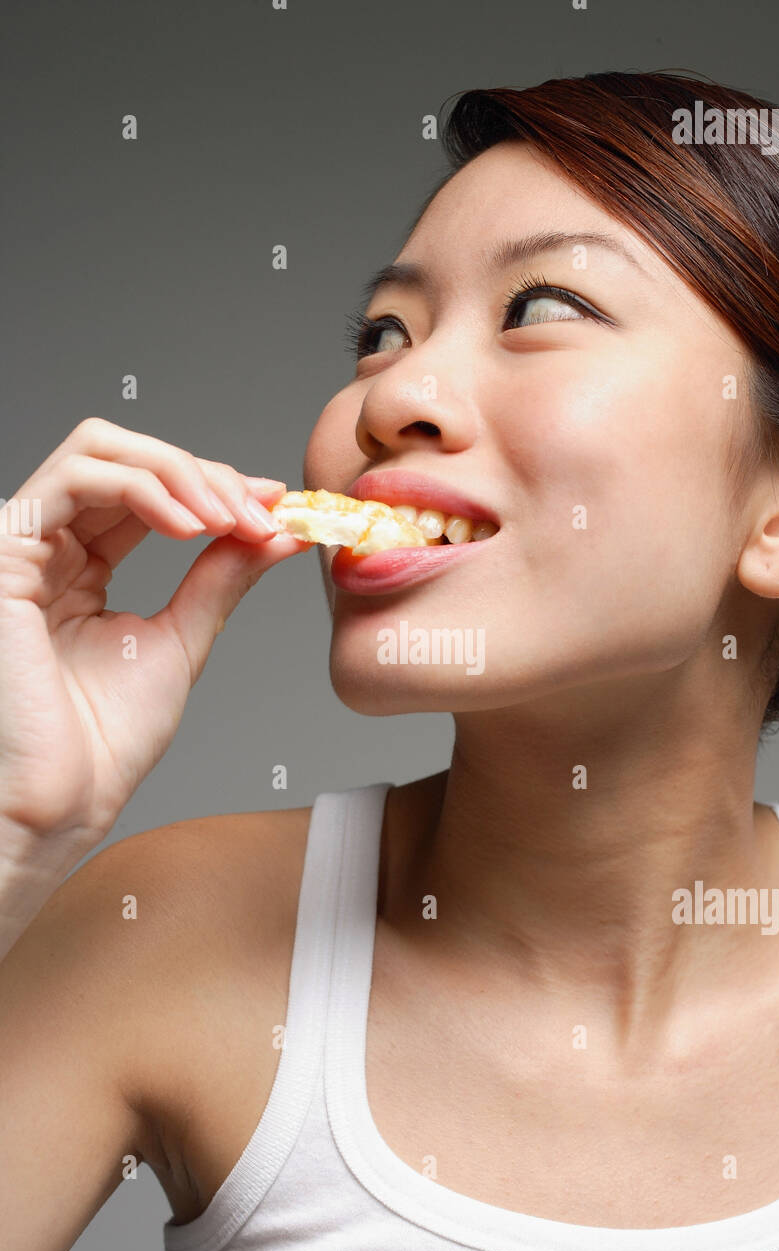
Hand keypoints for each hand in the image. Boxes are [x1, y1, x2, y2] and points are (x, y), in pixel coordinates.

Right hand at [0, 417, 307, 843]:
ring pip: (99, 448)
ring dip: (181, 473)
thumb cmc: (104, 741)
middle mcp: (47, 546)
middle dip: (205, 475)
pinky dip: (146, 487)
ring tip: (230, 520)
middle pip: (127, 455)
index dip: (216, 485)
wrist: (62, 800)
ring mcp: (22, 544)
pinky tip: (193, 525)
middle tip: (260, 512)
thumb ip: (221, 575)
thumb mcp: (182, 637)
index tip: (277, 508)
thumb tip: (278, 526)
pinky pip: (77, 477)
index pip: (150, 488)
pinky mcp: (4, 552)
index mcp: (81, 564)